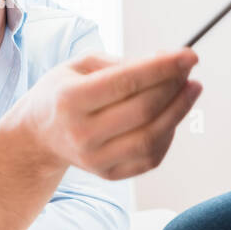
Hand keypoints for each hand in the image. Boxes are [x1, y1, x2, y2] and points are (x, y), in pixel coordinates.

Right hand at [9, 48, 201, 179]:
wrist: (39, 135)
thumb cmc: (64, 92)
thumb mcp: (80, 65)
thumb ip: (122, 63)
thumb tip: (167, 64)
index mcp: (71, 99)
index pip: (126, 82)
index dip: (163, 68)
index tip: (190, 55)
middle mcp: (82, 133)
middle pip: (143, 111)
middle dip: (174, 87)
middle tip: (189, 71)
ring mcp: (95, 159)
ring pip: (152, 138)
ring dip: (179, 112)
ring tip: (190, 90)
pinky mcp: (109, 174)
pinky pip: (151, 158)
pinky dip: (169, 134)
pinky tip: (173, 114)